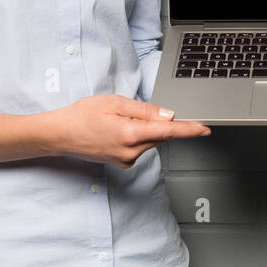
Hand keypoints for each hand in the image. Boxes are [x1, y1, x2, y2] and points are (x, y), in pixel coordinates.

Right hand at [52, 94, 210, 169]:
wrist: (61, 134)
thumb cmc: (83, 115)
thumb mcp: (115, 103)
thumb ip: (144, 110)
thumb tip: (168, 116)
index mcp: (130, 134)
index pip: (168, 132)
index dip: (189, 130)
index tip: (205, 129)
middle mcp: (131, 151)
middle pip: (160, 135)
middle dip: (158, 122)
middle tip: (134, 110)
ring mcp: (126, 159)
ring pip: (150, 141)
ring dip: (145, 129)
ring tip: (117, 119)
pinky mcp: (123, 163)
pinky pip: (140, 147)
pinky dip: (137, 137)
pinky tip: (117, 130)